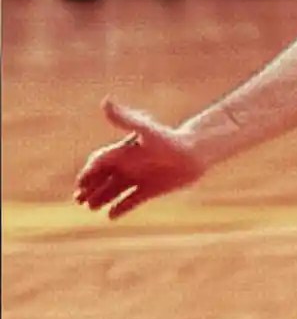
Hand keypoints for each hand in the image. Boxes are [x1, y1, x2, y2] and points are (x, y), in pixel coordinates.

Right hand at [73, 98, 205, 219]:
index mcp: (123, 152)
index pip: (98, 163)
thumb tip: (105, 102)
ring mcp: (138, 178)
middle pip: (101, 178)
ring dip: (100, 198)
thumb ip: (126, 119)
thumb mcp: (146, 130)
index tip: (80, 185)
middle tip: (78, 201)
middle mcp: (128, 165)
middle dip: (89, 188)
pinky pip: (130, 201)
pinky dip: (121, 208)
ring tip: (91, 208)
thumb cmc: (169, 140)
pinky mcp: (150, 190)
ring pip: (113, 190)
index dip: (87, 174)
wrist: (195, 153)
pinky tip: (111, 216)